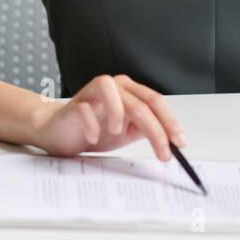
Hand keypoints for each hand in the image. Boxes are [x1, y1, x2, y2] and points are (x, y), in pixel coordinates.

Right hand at [31, 74, 187, 160]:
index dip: (170, 122)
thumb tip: (173, 142)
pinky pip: (85, 109)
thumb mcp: (127, 132)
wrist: (58, 131)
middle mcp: (114, 86)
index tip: (180, 144)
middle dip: (156, 130)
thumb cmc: (93, 129)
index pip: (155, 102)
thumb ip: (146, 130)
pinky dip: (92, 124)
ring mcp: (92, 93)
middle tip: (163, 153)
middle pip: (140, 103)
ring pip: (113, 92)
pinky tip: (93, 138)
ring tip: (117, 132)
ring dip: (119, 113)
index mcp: (129, 91)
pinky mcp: (74, 104)